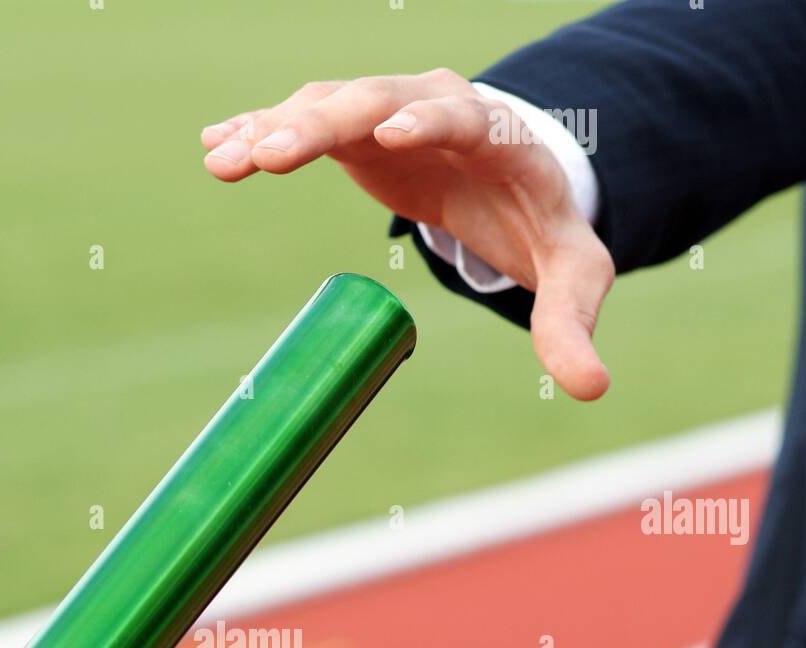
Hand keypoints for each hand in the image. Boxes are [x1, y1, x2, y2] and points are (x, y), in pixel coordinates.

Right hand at [201, 70, 614, 400]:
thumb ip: (572, 323)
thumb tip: (590, 389)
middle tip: (273, 155)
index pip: (461, 116)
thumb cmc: (540, 226)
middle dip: (324, 124)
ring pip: (326, 105)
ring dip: (274, 129)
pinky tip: (215, 146)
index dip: (427, 122)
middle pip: (373, 100)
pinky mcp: (351, 127)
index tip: (392, 132)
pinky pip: (300, 120)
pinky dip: (259, 130)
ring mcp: (385, 110)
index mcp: (494, 135)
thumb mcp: (571, 274)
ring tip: (224, 161)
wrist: (510, 179)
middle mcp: (433, 105)